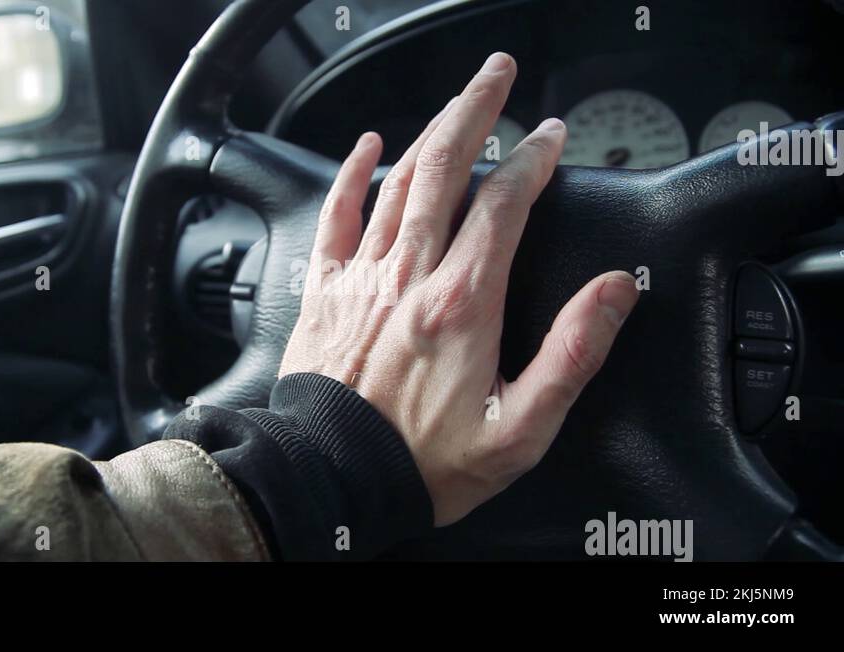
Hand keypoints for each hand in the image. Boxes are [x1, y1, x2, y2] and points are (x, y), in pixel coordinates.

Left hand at [279, 52, 638, 525]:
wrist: (331, 479)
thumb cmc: (423, 463)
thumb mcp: (520, 430)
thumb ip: (572, 354)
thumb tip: (615, 291)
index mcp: (463, 302)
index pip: (505, 204)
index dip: (533, 160)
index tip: (552, 137)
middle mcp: (410, 275)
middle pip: (446, 168)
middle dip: (477, 110)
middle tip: (499, 73)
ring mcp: (363, 277)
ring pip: (397, 181)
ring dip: (429, 132)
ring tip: (456, 101)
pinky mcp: (327, 290)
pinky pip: (337, 215)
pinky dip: (352, 175)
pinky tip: (367, 147)